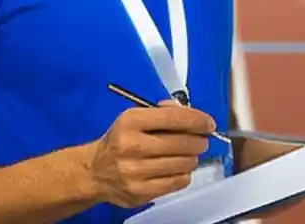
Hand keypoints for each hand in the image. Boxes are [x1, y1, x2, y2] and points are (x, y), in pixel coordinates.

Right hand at [81, 100, 214, 208]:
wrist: (95, 171)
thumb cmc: (121, 140)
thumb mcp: (133, 118)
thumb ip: (161, 113)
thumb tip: (191, 115)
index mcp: (130, 121)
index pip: (173, 118)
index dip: (196, 120)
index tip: (208, 124)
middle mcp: (131, 145)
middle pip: (180, 142)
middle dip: (198, 141)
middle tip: (201, 142)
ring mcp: (134, 171)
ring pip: (182, 163)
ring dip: (191, 158)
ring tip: (188, 156)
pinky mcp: (139, 192)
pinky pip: (176, 182)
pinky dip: (184, 175)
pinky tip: (178, 170)